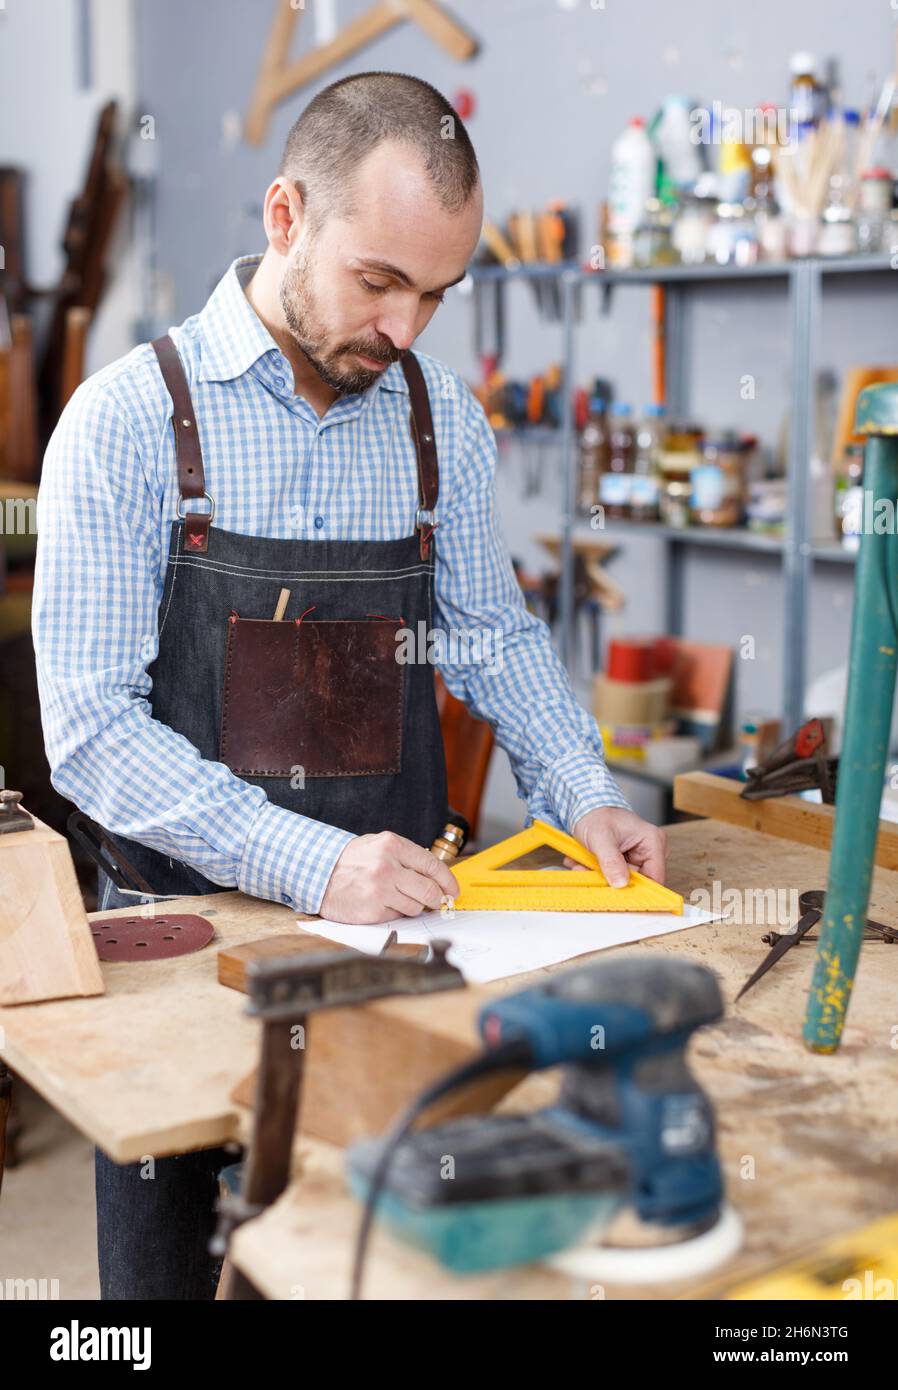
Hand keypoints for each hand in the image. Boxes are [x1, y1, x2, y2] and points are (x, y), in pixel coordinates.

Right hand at [319, 831, 459, 924]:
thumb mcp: (378, 846)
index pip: (432, 865)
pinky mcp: (372, 911)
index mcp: (392, 846)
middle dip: (436, 898)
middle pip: (429, 891)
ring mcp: (379, 890)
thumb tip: (435, 874)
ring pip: (416, 907)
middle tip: (436, 901)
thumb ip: (405, 857)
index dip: (448, 880)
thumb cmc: (350, 860)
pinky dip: (394, 913)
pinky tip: (381, 903)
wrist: (317, 873)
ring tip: (395, 897)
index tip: (453, 890)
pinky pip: (397, 917)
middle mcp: (387, 867)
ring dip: (412, 906)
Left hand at [571, 807, 666, 887]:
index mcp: (653, 842)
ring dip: (603, 877)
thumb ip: (611, 860)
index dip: (637, 890)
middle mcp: (650, 851)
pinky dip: (600, 875)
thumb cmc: (597, 816)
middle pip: (638, 882)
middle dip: (612, 881)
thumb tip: (621, 883)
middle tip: (590, 873)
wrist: (587, 811)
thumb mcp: (601, 837)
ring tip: (585, 864)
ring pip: (623, 882)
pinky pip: (615, 878)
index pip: (655, 877)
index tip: (616, 894)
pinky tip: (588, 863)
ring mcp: (639, 858)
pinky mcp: (627, 864)